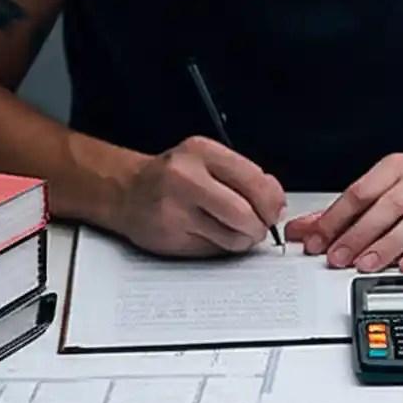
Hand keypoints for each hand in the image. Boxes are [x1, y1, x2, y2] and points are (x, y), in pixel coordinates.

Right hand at [114, 136, 285, 256]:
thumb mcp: (207, 160)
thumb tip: (277, 202)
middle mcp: (186, 178)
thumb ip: (243, 176)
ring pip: (231, 236)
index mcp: (202, 152)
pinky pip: (213, 250)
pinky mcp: (170, 237)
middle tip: (259, 227)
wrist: (126, 190)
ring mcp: (175, 209)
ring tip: (236, 232)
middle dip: (260, 226)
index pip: (254, 180)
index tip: (274, 209)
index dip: (272, 202)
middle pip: (244, 213)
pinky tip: (210, 235)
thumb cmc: (171, 177)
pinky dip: (221, 247)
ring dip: (243, 240)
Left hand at [285, 149, 402, 272]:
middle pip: (385, 207)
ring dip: (387, 244)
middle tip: (337, 257)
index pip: (360, 192)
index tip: (316, 240)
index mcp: (397, 168)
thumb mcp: (390, 182)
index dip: (335, 218)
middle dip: (358, 234)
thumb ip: (350, 208)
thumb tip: (307, 227)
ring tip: (366, 265)